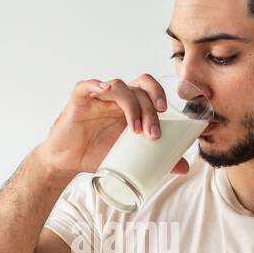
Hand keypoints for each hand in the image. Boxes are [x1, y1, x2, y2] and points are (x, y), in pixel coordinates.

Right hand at [35, 75, 189, 175]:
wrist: (68, 162)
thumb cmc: (97, 154)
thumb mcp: (129, 157)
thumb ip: (156, 158)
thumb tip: (185, 167)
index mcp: (129, 106)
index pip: (148, 89)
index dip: (160, 94)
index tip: (170, 114)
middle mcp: (115, 97)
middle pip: (140, 88)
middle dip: (151, 109)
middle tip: (154, 134)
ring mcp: (98, 96)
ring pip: (120, 86)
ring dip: (133, 106)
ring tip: (137, 131)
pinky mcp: (79, 100)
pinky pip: (88, 85)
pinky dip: (97, 85)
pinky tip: (105, 90)